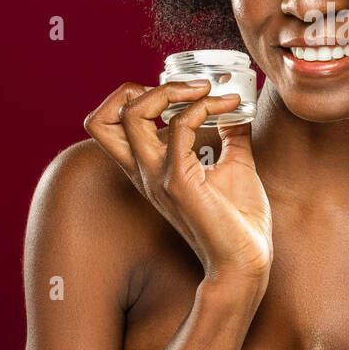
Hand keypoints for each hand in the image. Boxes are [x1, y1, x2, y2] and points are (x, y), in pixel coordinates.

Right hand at [84, 81, 271, 286]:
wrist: (247, 260)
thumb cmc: (239, 222)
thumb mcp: (234, 166)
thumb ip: (230, 134)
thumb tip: (238, 108)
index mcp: (149, 169)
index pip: (108, 124)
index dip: (133, 97)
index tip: (181, 92)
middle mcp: (144, 172)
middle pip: (101, 117)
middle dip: (135, 89)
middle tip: (186, 89)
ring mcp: (158, 177)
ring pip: (131, 114)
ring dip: (171, 90)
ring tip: (208, 91)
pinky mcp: (179, 182)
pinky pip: (180, 126)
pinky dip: (204, 107)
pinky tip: (229, 109)